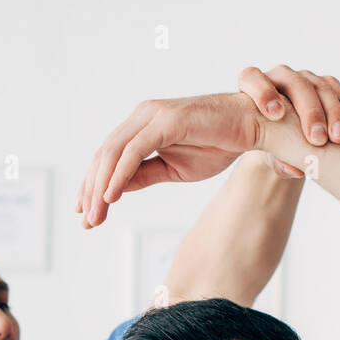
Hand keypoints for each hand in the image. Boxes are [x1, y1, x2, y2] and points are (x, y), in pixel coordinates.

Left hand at [75, 66, 339, 225]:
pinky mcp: (167, 120)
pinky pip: (135, 151)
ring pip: (114, 154)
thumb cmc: (217, 145)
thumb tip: (114, 191)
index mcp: (142, 127)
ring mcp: (153, 116)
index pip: (108, 158)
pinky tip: (111, 197)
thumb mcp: (173, 169)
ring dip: (101, 189)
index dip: (93, 187)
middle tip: (87, 224)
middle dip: (92, 192)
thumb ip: (143, 176)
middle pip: (105, 157)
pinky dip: (120, 175)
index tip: (86, 215)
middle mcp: (142, 116)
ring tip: (95, 217)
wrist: (253, 128)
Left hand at [237, 66, 339, 178]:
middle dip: (308, 111)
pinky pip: (338, 93)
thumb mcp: (267, 156)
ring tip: (339, 139)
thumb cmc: (267, 147)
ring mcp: (303, 78)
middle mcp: (277, 77)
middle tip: (317, 139)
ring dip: (333, 113)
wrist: (283, 144)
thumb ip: (276, 160)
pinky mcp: (324, 84)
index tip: (275, 115)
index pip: (251, 78)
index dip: (262, 93)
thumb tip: (295, 169)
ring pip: (320, 87)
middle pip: (294, 84)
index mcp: (251, 87)